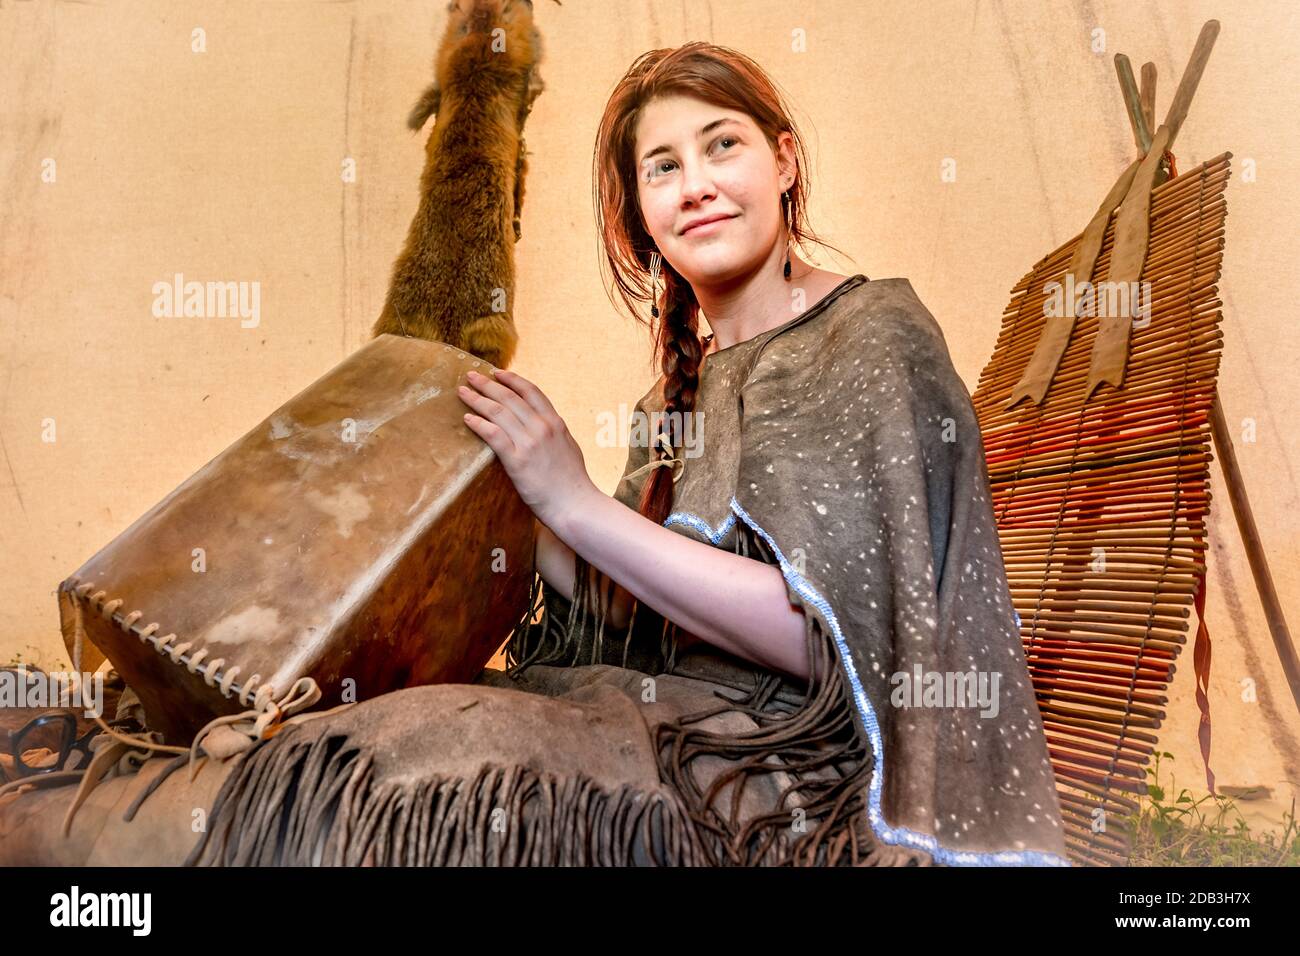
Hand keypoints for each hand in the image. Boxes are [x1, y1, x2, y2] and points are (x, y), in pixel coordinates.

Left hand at [457, 368, 598, 530]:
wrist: (575, 504)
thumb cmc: (573, 482)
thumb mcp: (568, 447)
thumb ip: (554, 433)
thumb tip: (543, 425)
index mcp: (555, 422)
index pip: (531, 392)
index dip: (512, 379)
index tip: (497, 372)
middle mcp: (542, 427)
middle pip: (509, 397)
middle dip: (487, 384)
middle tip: (472, 376)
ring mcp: (529, 443)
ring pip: (498, 412)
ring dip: (477, 399)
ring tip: (463, 392)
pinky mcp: (517, 461)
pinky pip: (493, 435)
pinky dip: (479, 424)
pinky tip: (467, 419)